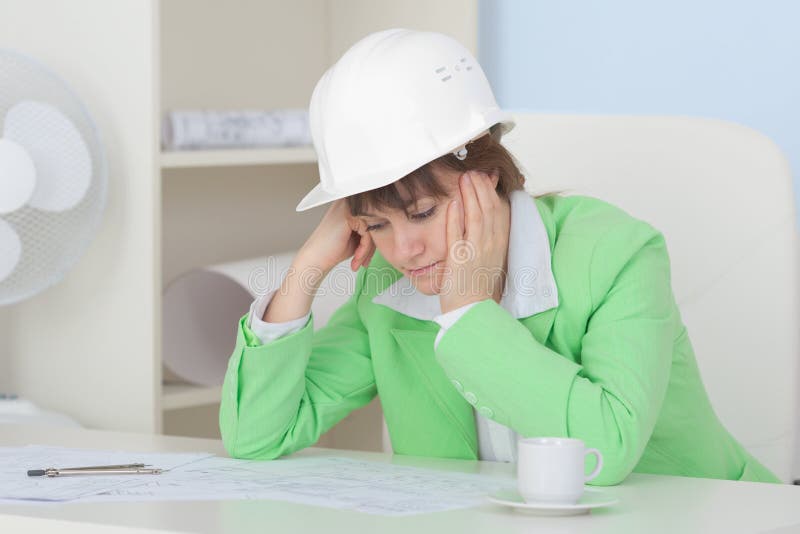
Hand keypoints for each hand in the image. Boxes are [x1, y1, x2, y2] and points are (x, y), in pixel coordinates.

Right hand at [297, 199, 375, 273]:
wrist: (315, 259)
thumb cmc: (333, 250)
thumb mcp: (357, 237)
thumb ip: (371, 228)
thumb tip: (391, 227)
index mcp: (349, 204)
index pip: (373, 217)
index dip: (374, 238)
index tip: (367, 254)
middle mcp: (347, 202)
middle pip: (374, 221)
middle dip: (372, 245)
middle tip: (365, 260)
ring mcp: (346, 207)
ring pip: (373, 227)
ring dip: (368, 249)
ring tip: (359, 261)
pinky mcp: (347, 216)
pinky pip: (368, 232)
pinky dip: (365, 249)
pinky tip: (356, 258)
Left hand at [439, 171, 509, 313]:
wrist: (473, 310)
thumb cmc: (478, 283)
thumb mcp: (489, 256)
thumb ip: (488, 235)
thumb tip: (486, 215)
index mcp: (500, 243)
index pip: (499, 210)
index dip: (491, 191)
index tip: (483, 176)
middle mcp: (492, 245)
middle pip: (489, 208)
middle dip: (481, 187)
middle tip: (472, 171)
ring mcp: (477, 252)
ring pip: (477, 217)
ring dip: (470, 195)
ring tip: (463, 178)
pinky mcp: (460, 261)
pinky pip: (458, 236)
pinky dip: (456, 218)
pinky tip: (452, 203)